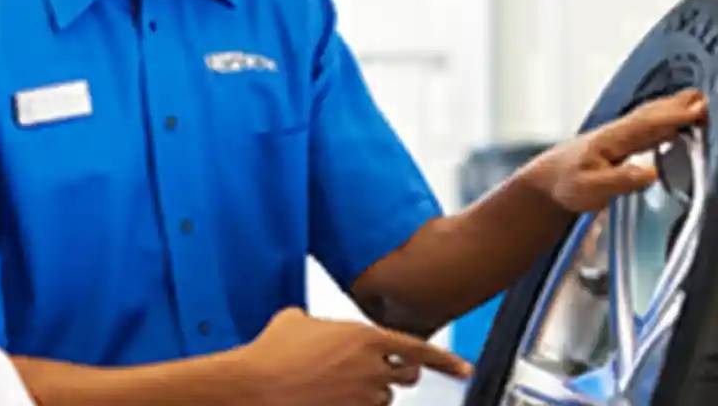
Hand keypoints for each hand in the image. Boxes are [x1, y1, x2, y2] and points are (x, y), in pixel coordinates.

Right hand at [236, 307, 472, 405]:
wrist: (255, 385)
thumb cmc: (272, 351)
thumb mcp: (297, 319)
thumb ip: (322, 322)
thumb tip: (316, 326)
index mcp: (366, 338)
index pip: (421, 351)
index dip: (447, 361)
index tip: (463, 368)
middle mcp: (371, 369)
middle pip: (407, 377)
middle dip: (399, 373)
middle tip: (381, 370)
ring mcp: (361, 398)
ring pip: (384, 399)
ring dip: (371, 392)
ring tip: (341, 384)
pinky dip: (354, 404)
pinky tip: (332, 396)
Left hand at [527, 88, 707, 212]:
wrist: (546, 180)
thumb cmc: (566, 184)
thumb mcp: (590, 189)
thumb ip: (620, 181)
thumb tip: (650, 173)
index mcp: (612, 139)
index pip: (648, 124)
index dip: (674, 117)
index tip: (699, 110)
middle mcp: (618, 132)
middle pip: (653, 113)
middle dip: (680, 106)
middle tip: (708, 99)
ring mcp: (619, 134)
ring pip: (651, 116)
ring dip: (675, 108)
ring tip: (700, 102)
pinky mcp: (621, 141)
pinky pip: (649, 125)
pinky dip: (666, 119)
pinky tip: (678, 123)